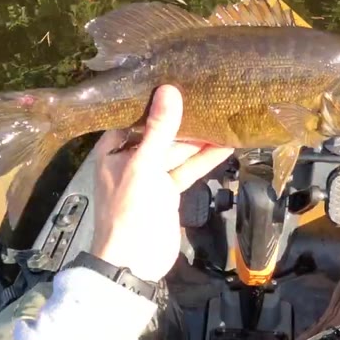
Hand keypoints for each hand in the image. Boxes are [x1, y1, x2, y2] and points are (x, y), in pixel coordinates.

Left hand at [90, 85, 233, 281]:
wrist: (134, 263)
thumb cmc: (129, 210)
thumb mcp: (143, 165)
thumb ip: (159, 130)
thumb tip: (169, 90)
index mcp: (114, 149)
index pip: (135, 116)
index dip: (155, 100)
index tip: (177, 77)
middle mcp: (130, 158)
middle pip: (160, 132)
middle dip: (183, 118)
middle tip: (209, 94)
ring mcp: (150, 176)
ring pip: (177, 151)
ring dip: (198, 138)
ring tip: (223, 115)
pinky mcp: (167, 191)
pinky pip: (186, 169)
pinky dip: (203, 159)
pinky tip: (225, 145)